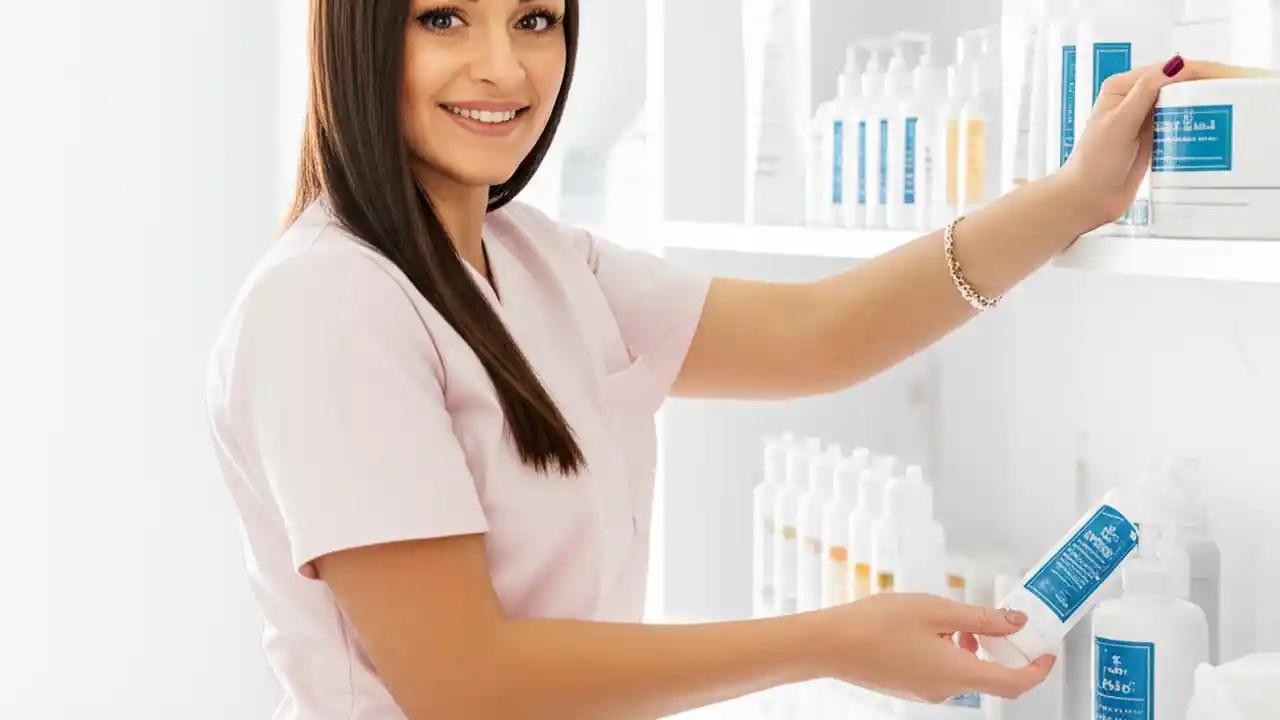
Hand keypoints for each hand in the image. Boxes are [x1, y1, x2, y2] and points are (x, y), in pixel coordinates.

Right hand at [814, 593, 1055, 703]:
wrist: (829, 645)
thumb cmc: (876, 624)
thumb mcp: (934, 610)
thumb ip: (979, 618)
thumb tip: (1015, 624)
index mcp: (956, 673)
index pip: (1013, 684)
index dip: (1036, 670)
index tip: (1047, 653)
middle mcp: (945, 690)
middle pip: (989, 677)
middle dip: (1000, 650)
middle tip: (998, 620)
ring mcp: (925, 692)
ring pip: (963, 672)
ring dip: (971, 648)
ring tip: (953, 618)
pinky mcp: (909, 687)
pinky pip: (942, 672)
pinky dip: (950, 653)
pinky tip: (929, 629)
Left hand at [1056, 57, 1275, 230]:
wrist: (1086, 198)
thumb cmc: (1094, 161)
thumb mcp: (1119, 122)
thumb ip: (1145, 93)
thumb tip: (1174, 65)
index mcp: (1121, 87)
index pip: (1164, 71)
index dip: (1193, 70)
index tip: (1220, 75)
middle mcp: (1132, 99)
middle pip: (1174, 84)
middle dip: (1200, 84)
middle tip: (1228, 90)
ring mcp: (1142, 119)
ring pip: (1177, 103)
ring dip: (1197, 102)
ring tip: (1222, 104)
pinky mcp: (1150, 138)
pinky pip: (1176, 123)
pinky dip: (1191, 120)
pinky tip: (1207, 122)